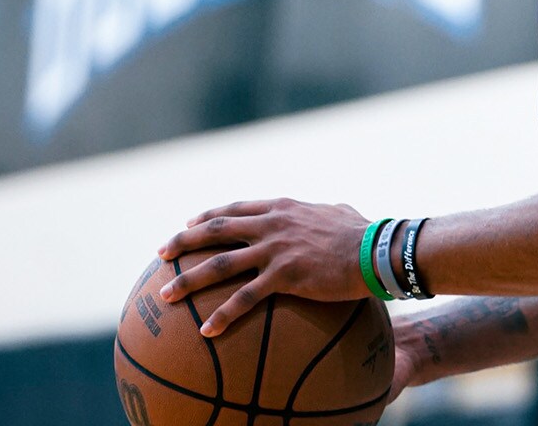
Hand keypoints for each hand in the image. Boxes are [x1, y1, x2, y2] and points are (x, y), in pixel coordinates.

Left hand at [156, 198, 371, 335]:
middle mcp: (272, 224)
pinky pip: (245, 298)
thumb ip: (324, 212)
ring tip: (166, 296)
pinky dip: (223, 314)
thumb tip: (332, 211)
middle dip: (184, 241)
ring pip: (220, 264)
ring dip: (189, 280)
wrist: (376, 250)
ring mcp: (275, 250)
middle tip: (161, 254)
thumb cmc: (364, 233)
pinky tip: (206, 330)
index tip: (189, 223)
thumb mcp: (338, 212)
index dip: (210, 216)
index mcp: (282, 208)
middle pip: (217, 230)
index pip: (236, 208)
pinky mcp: (284, 276)